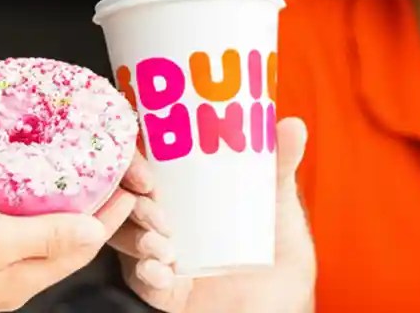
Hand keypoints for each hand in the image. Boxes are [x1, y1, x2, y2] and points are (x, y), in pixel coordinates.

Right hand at [0, 190, 134, 311]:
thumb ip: (46, 236)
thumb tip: (96, 232)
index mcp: (23, 280)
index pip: (85, 246)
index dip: (112, 215)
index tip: (132, 185)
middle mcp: (10, 282)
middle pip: (68, 244)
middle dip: (95, 211)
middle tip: (112, 176)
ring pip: (41, 238)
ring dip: (63, 209)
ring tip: (77, 178)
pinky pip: (11, 233)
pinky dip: (28, 210)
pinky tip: (22, 191)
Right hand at [111, 117, 314, 312]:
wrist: (285, 299)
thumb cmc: (277, 243)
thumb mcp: (278, 200)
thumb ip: (280, 164)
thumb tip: (294, 125)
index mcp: (180, 184)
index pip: (143, 160)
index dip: (133, 157)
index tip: (146, 163)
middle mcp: (161, 213)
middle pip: (125, 196)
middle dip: (132, 196)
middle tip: (152, 199)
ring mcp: (158, 250)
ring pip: (125, 236)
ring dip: (137, 236)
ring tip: (162, 243)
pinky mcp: (161, 286)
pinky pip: (141, 278)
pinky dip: (148, 273)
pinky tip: (162, 273)